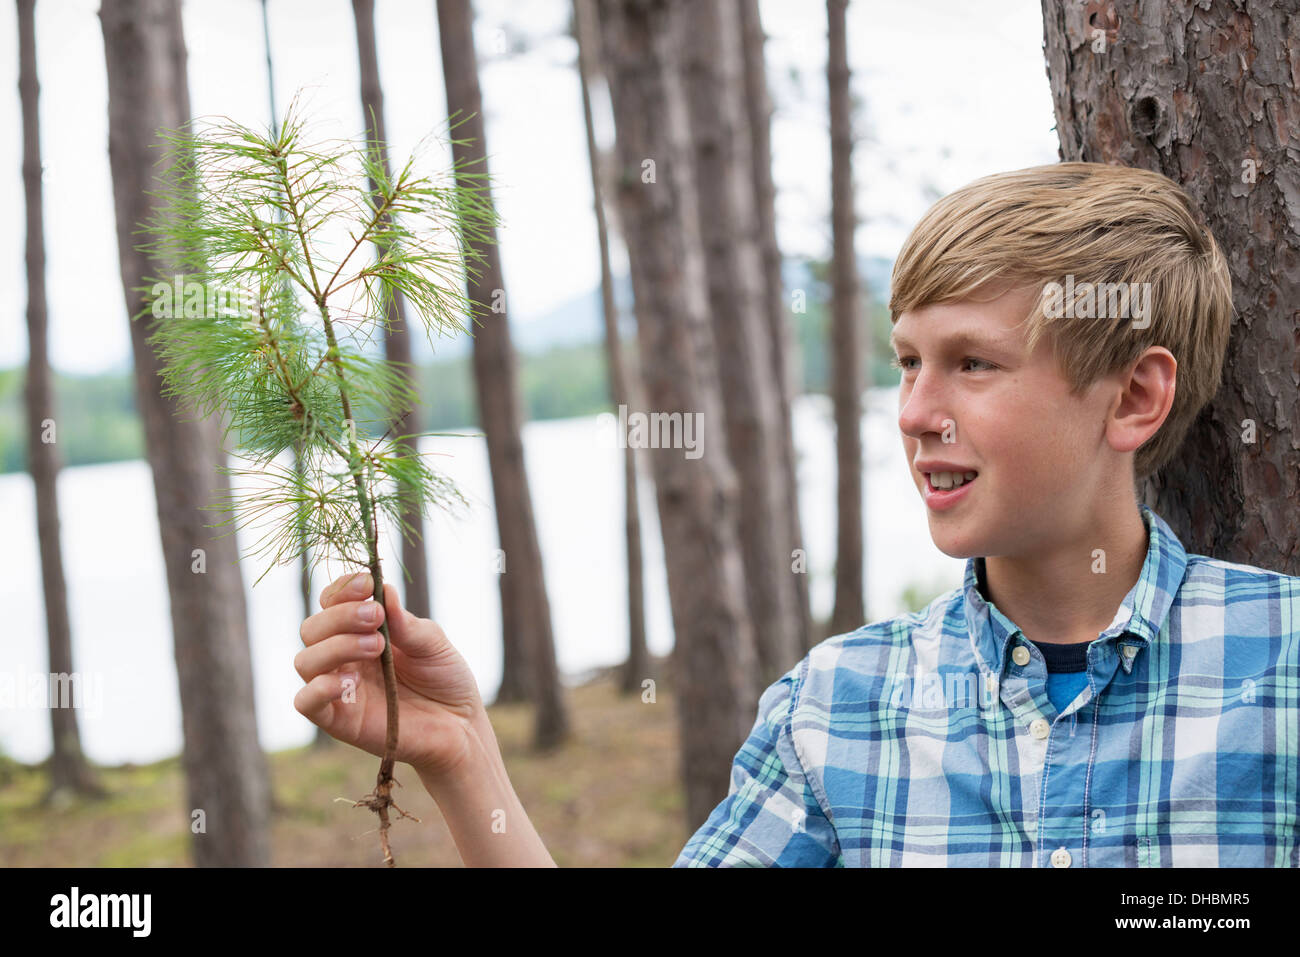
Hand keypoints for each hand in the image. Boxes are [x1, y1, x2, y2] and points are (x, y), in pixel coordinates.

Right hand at [294, 571, 485, 779]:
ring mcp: (338, 689)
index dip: (343, 590)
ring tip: (377, 646)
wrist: (461, 726)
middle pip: (312, 629)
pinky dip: (320, 688)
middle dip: (340, 616)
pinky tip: (351, 682)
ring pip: (305, 661)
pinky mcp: (339, 721)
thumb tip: (384, 590)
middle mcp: (343, 658)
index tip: (368, 583)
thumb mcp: (433, 644)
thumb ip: (406, 623)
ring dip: (336, 646)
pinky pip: (306, 703)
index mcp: (360, 632)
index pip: (331, 603)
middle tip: (376, 617)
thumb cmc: (445, 680)